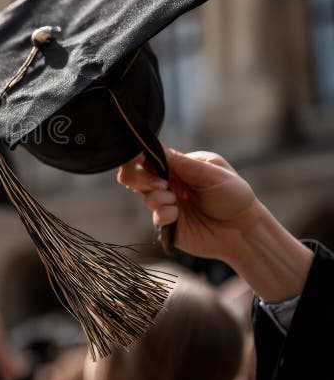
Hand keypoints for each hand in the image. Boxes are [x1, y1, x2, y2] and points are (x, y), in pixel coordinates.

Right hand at [118, 147, 313, 302]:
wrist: (244, 230)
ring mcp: (168, 203)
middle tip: (161, 184)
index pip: (148, 157)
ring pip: (145, 196)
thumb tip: (156, 149)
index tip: (146, 163)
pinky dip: (163, 214)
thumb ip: (183, 163)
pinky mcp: (168, 224)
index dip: (140, 158)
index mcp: (179, 166)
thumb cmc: (234, 196)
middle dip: (141, 178)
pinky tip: (177, 215)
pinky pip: (155, 216)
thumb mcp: (213, 173)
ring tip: (176, 201)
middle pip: (135, 175)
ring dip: (158, 197)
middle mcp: (169, 183)